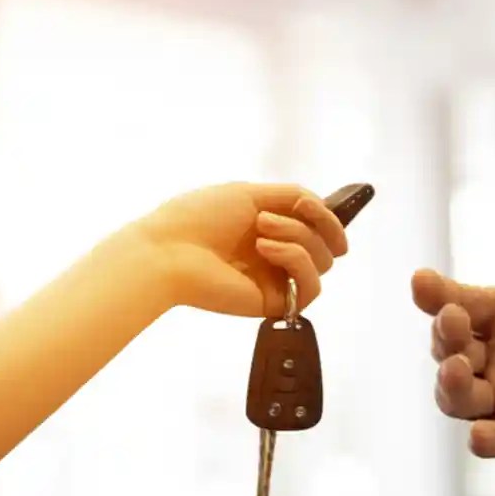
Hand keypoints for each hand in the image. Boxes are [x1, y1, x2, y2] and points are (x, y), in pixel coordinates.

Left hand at [134, 182, 347, 316]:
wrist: (168, 252)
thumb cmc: (198, 218)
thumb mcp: (249, 193)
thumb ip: (292, 196)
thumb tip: (324, 206)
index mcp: (271, 229)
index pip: (319, 228)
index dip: (326, 217)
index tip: (309, 206)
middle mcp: (277, 255)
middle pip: (326, 244)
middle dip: (307, 224)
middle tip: (265, 219)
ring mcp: (277, 280)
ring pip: (322, 263)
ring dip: (297, 238)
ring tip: (260, 234)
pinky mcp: (275, 302)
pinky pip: (311, 286)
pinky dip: (295, 260)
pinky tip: (266, 251)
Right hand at [413, 161, 494, 460]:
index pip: (454, 299)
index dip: (433, 294)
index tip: (423, 284)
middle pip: (445, 348)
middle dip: (440, 339)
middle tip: (456, 328)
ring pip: (455, 396)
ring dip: (449, 388)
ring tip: (461, 375)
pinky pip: (492, 440)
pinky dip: (482, 440)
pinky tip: (487, 435)